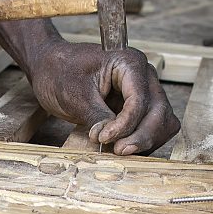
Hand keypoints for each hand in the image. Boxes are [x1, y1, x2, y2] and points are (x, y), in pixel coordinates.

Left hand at [28, 40, 179, 154]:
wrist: (50, 68)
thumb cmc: (60, 72)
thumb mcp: (75, 95)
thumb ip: (97, 116)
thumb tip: (111, 140)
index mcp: (130, 63)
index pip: (139, 99)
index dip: (126, 124)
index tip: (104, 138)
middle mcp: (143, 75)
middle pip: (159, 111)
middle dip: (142, 135)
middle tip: (118, 150)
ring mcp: (145, 91)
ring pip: (162, 122)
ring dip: (145, 140)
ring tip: (118, 149)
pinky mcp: (140, 107)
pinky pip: (153, 127)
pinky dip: (143, 140)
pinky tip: (123, 147)